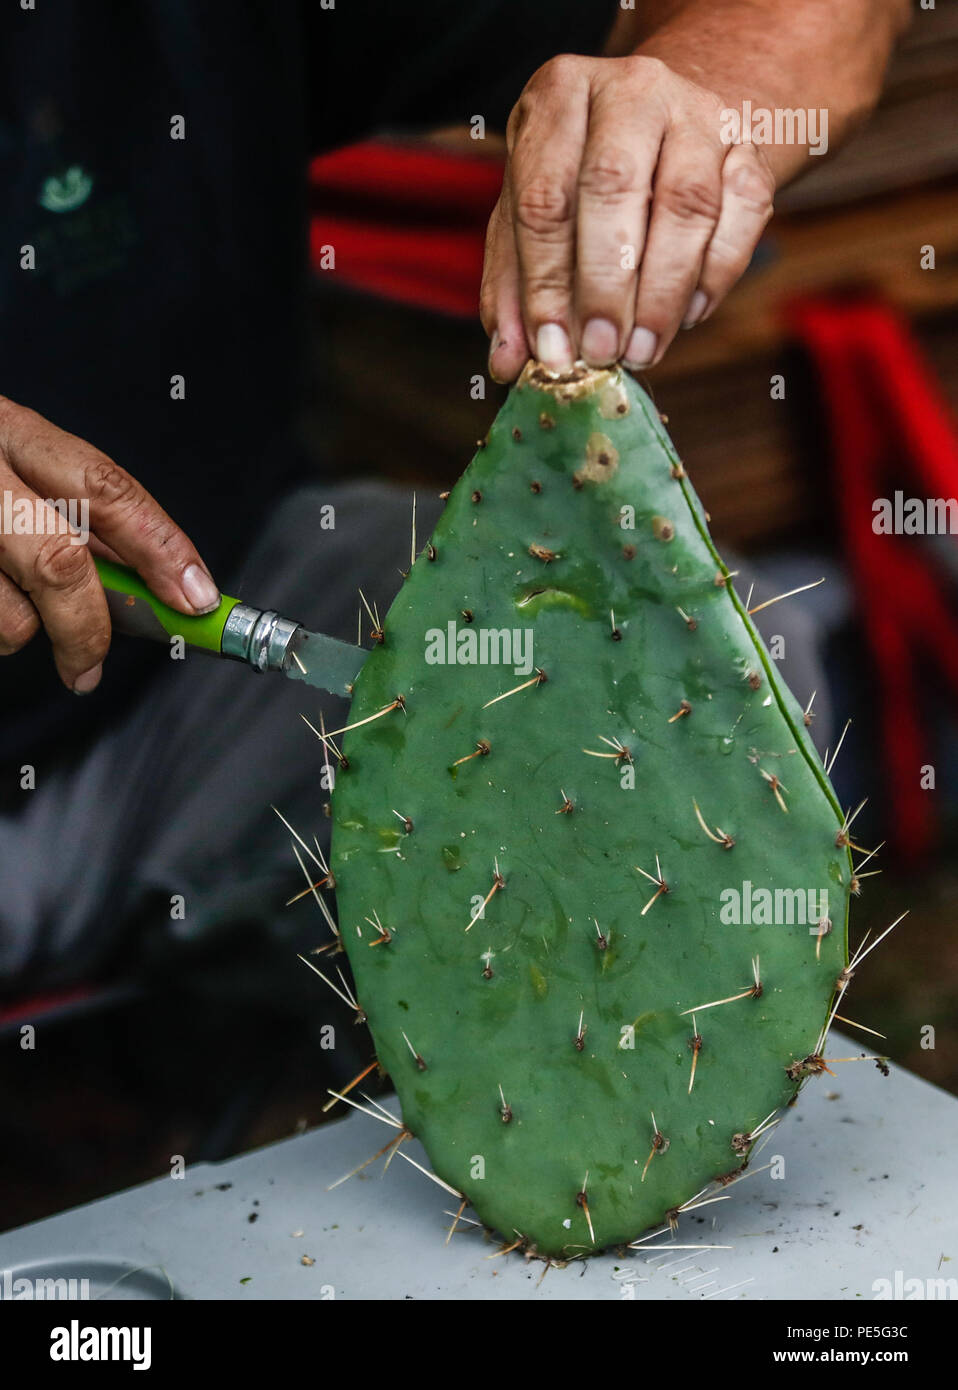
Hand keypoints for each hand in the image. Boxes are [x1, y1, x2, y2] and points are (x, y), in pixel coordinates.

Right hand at [0, 396, 218, 692]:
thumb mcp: (10, 464)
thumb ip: (77, 511)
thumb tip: (159, 581)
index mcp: (9, 431)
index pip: (105, 486)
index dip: (160, 547)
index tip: (198, 597)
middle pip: (58, 560)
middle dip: (88, 626)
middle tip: (89, 666)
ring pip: (8, 614)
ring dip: (19, 633)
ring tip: (5, 608)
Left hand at [481, 53, 774, 380]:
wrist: (663, 125)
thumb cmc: (579, 177)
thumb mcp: (528, 215)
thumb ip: (513, 286)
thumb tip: (506, 363)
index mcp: (560, 94)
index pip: (545, 196)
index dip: (545, 282)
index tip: (551, 349)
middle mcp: (631, 89)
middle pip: (615, 186)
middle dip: (606, 285)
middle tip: (601, 351)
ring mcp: (698, 112)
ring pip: (688, 203)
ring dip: (664, 292)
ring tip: (642, 349)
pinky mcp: (749, 145)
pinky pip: (745, 212)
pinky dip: (717, 274)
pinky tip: (688, 315)